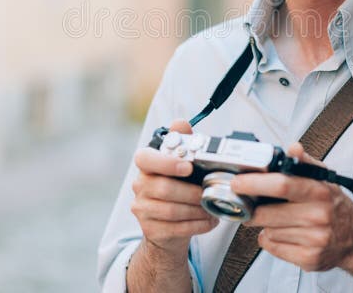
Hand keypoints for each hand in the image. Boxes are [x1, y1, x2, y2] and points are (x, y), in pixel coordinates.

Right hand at [131, 119, 218, 258]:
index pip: (145, 158)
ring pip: (171, 210)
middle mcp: (140, 185)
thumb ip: (181, 142)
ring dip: (196, 210)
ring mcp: (142, 208)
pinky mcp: (149, 229)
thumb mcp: (180, 164)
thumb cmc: (177, 187)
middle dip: (191, 192)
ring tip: (212, 208)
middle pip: (163, 188)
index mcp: (146, 165)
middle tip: (209, 193)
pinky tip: (209, 221)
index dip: (167, 162)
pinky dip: (197, 225)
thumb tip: (180, 123)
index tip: (188, 166)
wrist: (167, 225)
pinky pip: (175, 228)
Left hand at [230, 142, 352, 271]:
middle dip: (252, 210)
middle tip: (250, 205)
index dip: (255, 183)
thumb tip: (293, 148)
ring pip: (268, 231)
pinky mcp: (308, 259)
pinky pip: (272, 247)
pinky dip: (270, 240)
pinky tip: (282, 233)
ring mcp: (314, 239)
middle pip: (268, 213)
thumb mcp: (324, 180)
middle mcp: (318, 216)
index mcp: (319, 192)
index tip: (238, 183)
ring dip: (265, 225)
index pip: (282, 185)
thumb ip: (305, 162)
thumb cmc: (334, 206)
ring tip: (278, 219)